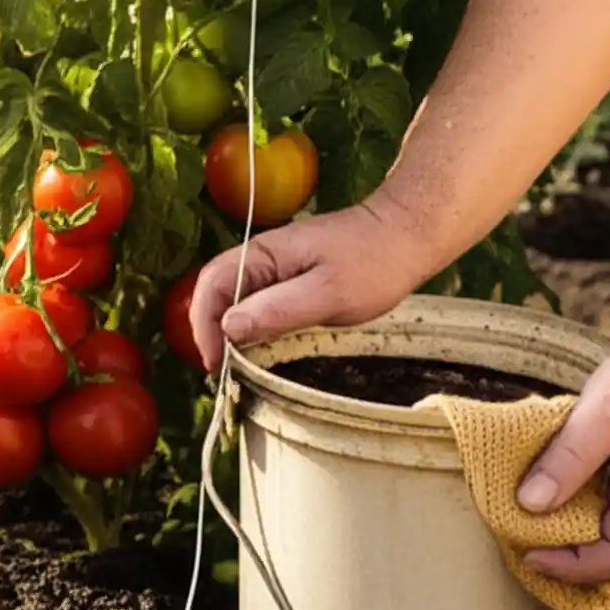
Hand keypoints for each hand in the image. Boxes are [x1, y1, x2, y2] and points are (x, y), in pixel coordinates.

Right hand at [189, 195, 433, 371]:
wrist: (406, 237)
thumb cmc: (373, 263)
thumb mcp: (328, 293)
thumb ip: (278, 309)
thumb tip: (229, 326)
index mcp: (263, 255)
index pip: (212, 285)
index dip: (204, 325)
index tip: (215, 363)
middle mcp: (261, 259)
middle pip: (217, 293)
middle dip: (210, 332)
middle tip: (222, 372)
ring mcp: (275, 269)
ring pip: (235, 301)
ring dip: (229, 333)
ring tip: (236, 368)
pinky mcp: (289, 280)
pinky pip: (258, 304)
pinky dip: (251, 329)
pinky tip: (260, 351)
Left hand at [518, 330, 609, 583]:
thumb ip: (571, 454)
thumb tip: (531, 502)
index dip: (570, 566)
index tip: (527, 550)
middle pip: (603, 554)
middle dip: (555, 552)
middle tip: (507, 530)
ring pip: (599, 532)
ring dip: (558, 529)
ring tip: (513, 510)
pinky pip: (600, 507)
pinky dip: (567, 504)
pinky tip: (539, 485)